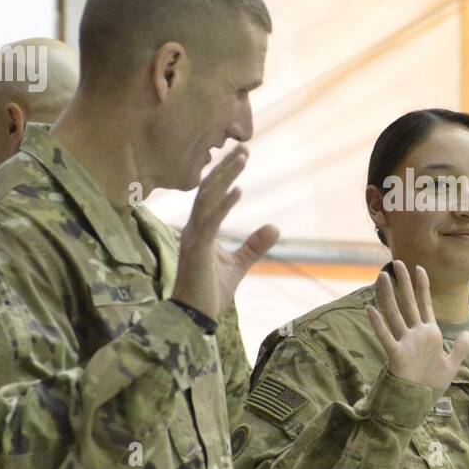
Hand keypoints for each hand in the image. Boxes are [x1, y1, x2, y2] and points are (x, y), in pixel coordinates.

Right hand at [173, 144, 279, 320]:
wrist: (193, 320)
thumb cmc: (209, 293)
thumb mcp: (238, 265)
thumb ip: (254, 246)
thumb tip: (275, 227)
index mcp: (202, 230)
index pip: (212, 195)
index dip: (226, 174)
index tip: (242, 156)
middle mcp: (194, 229)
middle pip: (208, 189)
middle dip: (225, 168)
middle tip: (244, 147)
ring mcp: (193, 238)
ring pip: (207, 198)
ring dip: (224, 177)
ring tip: (241, 158)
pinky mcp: (196, 250)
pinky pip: (209, 222)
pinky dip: (222, 205)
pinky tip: (237, 191)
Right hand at [365, 260, 468, 390]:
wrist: (420, 402)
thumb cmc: (431, 384)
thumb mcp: (452, 365)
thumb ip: (460, 349)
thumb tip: (468, 334)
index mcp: (429, 334)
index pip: (425, 304)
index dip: (423, 286)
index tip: (420, 268)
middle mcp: (415, 334)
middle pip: (408, 303)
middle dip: (404, 283)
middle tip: (398, 263)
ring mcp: (404, 342)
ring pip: (394, 314)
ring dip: (388, 296)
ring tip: (382, 277)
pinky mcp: (396, 354)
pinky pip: (386, 336)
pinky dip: (378, 324)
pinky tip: (370, 309)